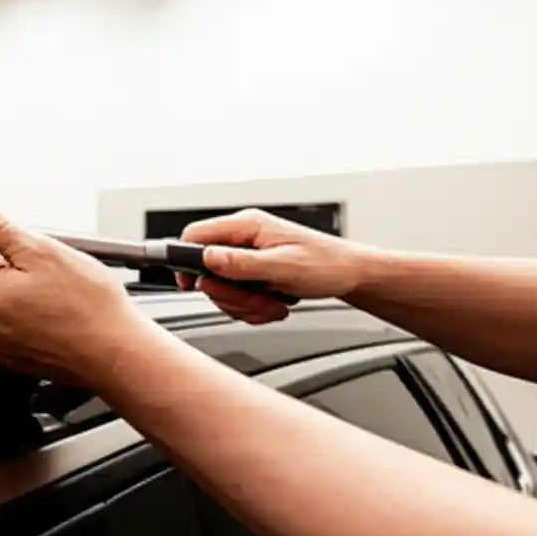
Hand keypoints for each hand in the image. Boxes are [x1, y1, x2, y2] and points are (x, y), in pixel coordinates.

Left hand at [0, 196, 148, 388]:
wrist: (117, 354)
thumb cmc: (85, 307)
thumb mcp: (38, 250)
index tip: (11, 241)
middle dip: (8, 267)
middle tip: (43, 267)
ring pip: (1, 302)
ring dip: (22, 289)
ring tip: (56, 289)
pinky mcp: (19, 358)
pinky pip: (17, 324)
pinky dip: (33, 313)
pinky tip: (59, 309)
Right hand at [177, 209, 368, 324]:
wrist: (350, 274)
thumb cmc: (326, 264)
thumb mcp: (283, 266)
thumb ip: (242, 263)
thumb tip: (207, 257)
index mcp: (246, 227)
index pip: (195, 236)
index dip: (186, 261)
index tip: (191, 285)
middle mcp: (242, 239)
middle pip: (207, 271)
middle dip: (229, 295)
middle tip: (254, 301)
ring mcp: (247, 257)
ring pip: (221, 288)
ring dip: (244, 305)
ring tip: (272, 303)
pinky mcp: (252, 273)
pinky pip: (237, 297)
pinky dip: (253, 308)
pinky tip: (274, 304)